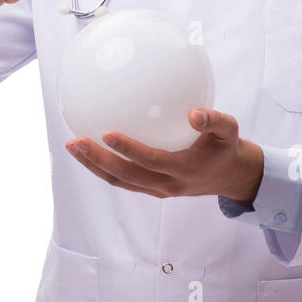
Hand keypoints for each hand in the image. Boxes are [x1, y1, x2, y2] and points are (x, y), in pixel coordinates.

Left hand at [65, 107, 263, 203]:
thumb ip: (214, 120)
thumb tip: (193, 112)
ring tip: (72, 146)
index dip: (128, 149)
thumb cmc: (225, 147)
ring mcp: (156, 190)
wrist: (229, 177)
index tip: (107, 133)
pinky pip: (122, 180)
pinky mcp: (151, 189)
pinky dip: (103, 167)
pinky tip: (88, 149)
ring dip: (93, 166)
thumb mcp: (229, 130)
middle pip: (125, 176)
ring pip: (119, 181)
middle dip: (98, 160)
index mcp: (183, 169)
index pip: (150, 161)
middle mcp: (166, 184)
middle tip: (75, 141)